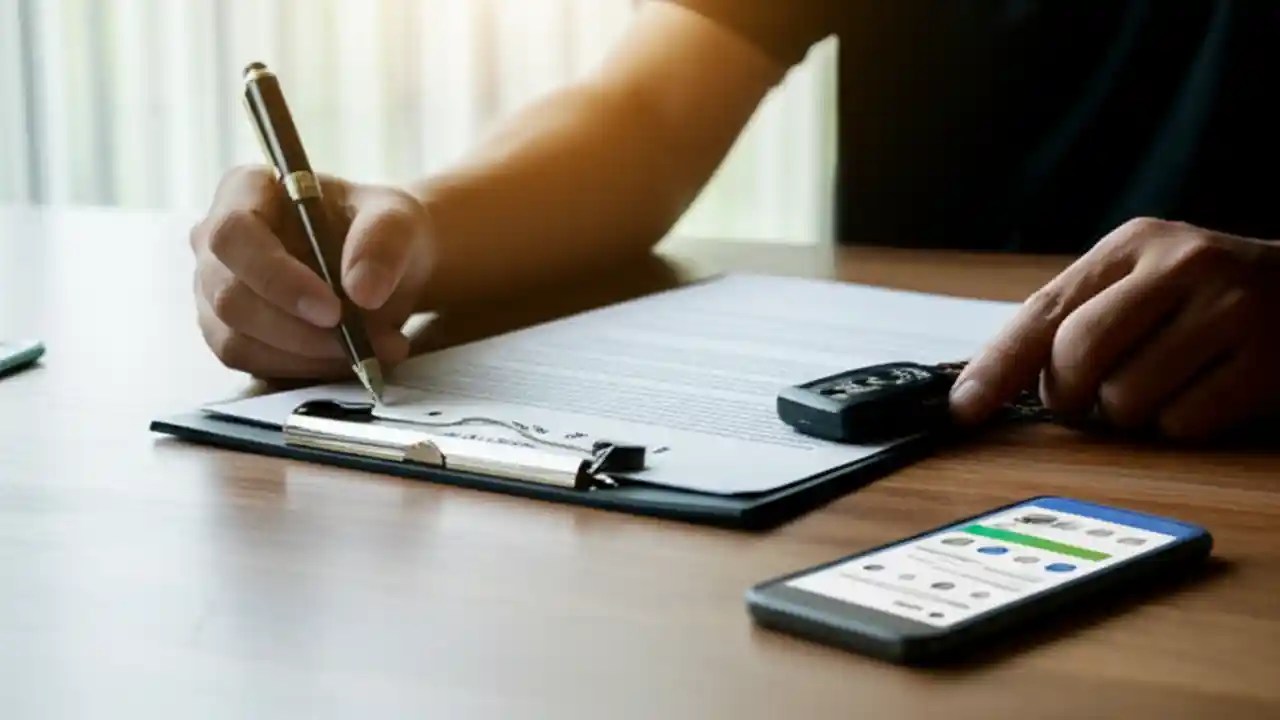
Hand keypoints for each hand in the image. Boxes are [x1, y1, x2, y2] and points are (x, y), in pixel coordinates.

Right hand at [190, 165, 432, 379]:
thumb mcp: (397, 221)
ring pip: (238, 338)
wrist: (381, 266)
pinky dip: (305, 369)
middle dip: (300, 330)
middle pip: (230, 295)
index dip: (276, 277)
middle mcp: (216, 241)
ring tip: (374, 351)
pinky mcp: (229, 333)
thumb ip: (383, 243)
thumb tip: (363, 291)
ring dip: (309, 355)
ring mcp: (215, 290)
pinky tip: (349, 359)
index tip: (332, 310)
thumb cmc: (378, 231)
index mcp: (245, 191)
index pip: (234, 233)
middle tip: (364, 343)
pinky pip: (253, 363)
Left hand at [950, 217, 1279, 440]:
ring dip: (1132, 413)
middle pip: (1076, 356)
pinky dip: (1181, 427)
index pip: (1045, 310)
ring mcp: (1230, 309)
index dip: (997, 366)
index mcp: (1136, 243)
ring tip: (1167, 383)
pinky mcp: (1267, 363)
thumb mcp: (1145, 284)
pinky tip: (1209, 393)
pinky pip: (1181, 426)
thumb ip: (1078, 319)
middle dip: (1072, 394)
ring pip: (1125, 399)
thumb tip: (990, 384)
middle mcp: (1182, 264)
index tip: (964, 407)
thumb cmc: (1212, 300)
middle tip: (1094, 396)